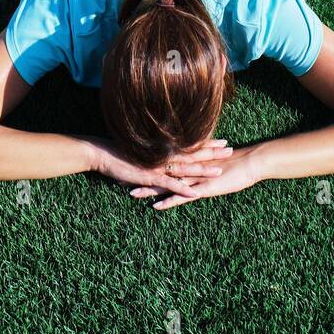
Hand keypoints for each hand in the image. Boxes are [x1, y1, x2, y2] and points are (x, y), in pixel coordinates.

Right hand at [88, 137, 233, 200]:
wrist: (102, 153)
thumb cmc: (120, 153)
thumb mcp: (141, 154)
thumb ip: (153, 157)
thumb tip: (161, 160)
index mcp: (164, 150)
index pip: (190, 146)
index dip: (207, 144)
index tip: (222, 141)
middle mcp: (164, 156)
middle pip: (193, 154)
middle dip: (212, 153)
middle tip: (231, 149)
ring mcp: (158, 167)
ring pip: (185, 169)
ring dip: (203, 171)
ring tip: (220, 171)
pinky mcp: (150, 177)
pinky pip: (170, 184)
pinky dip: (182, 189)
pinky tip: (194, 193)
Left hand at [130, 144, 264, 210]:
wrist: (249, 162)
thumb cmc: (234, 163)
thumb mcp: (212, 162)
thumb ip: (200, 164)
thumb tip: (190, 166)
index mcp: (188, 161)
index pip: (163, 163)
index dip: (146, 164)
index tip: (130, 164)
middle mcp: (187, 169)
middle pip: (159, 172)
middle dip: (140, 175)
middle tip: (120, 177)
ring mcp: (193, 179)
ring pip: (166, 184)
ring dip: (149, 189)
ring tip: (130, 193)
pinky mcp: (202, 189)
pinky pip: (182, 197)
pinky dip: (169, 201)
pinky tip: (156, 206)